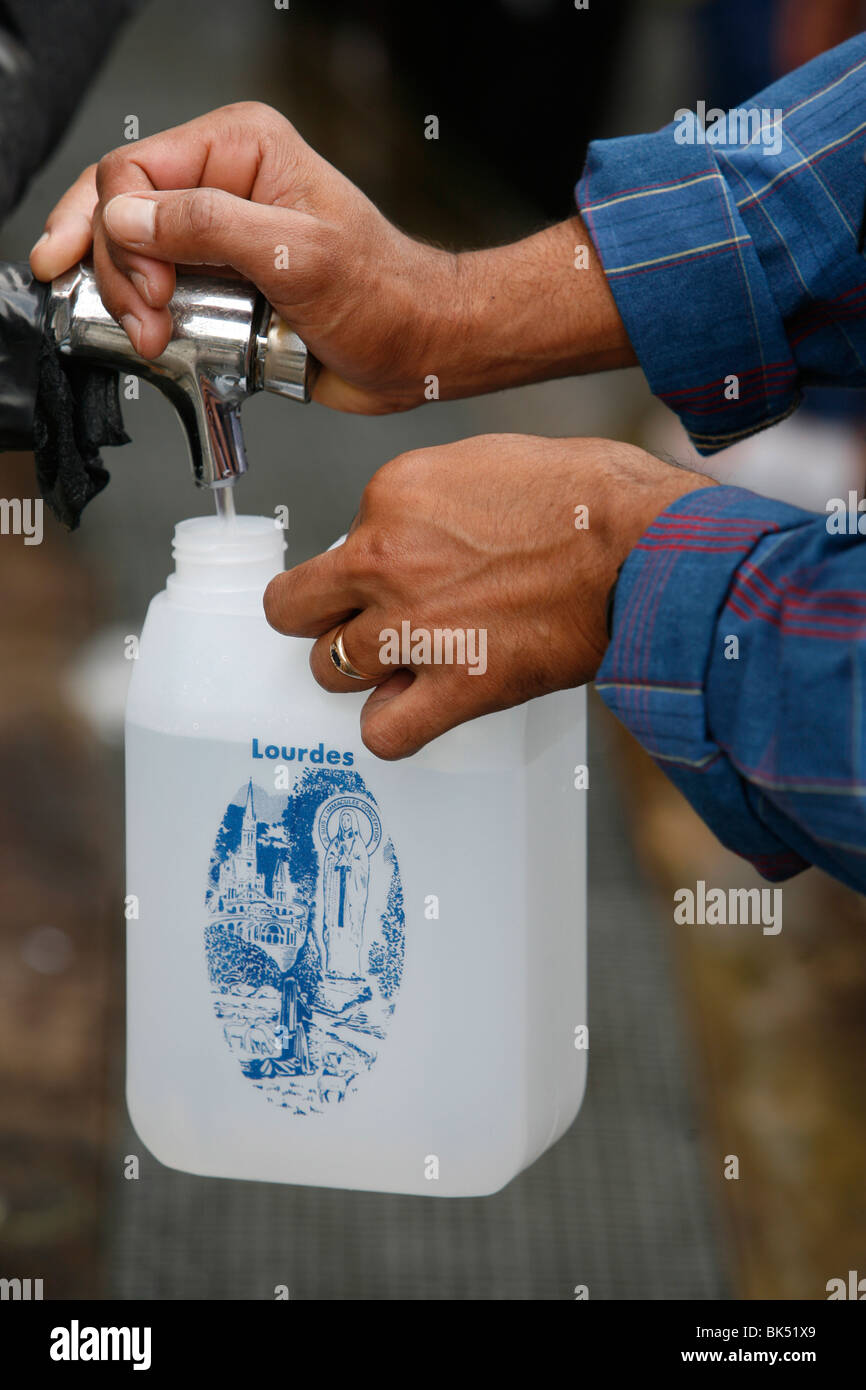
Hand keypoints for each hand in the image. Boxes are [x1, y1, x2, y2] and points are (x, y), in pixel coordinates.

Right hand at [29, 103, 634, 412]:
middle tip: (145, 321)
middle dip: (118, 272)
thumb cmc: (385, 296)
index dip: (120, 231)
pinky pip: (160, 298)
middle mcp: (224, 185)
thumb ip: (206, 228)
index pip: (134, 171)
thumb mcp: (295, 255)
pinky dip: (152, 324)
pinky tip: (162, 342)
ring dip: (130, 304)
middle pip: (120, 215)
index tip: (148, 287)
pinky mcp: (222, 286)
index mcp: (242, 149)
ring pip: (133, 260)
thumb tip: (128, 218)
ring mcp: (219, 239)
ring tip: (156, 338)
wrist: (418, 350)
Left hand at [263, 434, 712, 758]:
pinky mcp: (456, 684)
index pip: (338, 544)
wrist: (644, 545)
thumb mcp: (485, 460)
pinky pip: (383, 733)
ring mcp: (414, 627)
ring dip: (361, 672)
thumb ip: (427, 502)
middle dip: (326, 618)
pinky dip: (393, 729)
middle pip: (298, 610)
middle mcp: (386, 559)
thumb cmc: (589, 496)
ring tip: (401, 666)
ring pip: (329, 671)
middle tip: (364, 622)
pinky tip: (417, 710)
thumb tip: (414, 532)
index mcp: (391, 494)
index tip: (399, 573)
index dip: (366, 565)